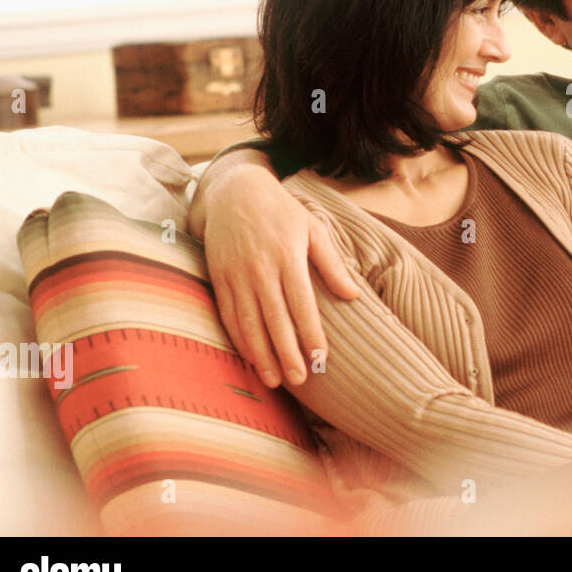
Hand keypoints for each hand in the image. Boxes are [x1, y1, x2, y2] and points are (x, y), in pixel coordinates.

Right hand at [201, 164, 357, 387]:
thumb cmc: (282, 212)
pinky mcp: (218, 276)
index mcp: (288, 256)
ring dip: (261, 354)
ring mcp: (235, 274)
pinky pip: (227, 314)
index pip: (302, 304)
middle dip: (287, 353)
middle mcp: (260, 268)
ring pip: (248, 322)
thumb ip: (332, 263)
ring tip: (274, 379)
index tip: (321, 358)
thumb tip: (353, 295)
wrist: (234, 191)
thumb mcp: (313, 229)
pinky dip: (238, 338)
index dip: (311, 334)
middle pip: (275, 319)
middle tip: (299, 380)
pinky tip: (250, 357)